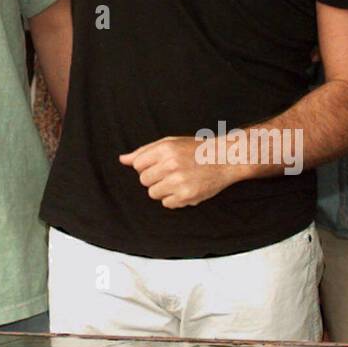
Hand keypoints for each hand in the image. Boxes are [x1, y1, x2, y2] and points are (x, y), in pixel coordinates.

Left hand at [119, 135, 241, 208]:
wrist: (224, 159)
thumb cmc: (195, 150)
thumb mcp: (170, 143)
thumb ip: (144, 151)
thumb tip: (122, 159)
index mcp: (165, 149)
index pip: (138, 165)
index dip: (146, 166)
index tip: (158, 165)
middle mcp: (170, 165)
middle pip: (144, 180)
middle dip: (154, 178)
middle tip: (170, 173)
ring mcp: (179, 181)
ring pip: (153, 193)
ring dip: (163, 190)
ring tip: (177, 181)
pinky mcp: (187, 196)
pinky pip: (167, 204)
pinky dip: (174, 199)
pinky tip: (184, 189)